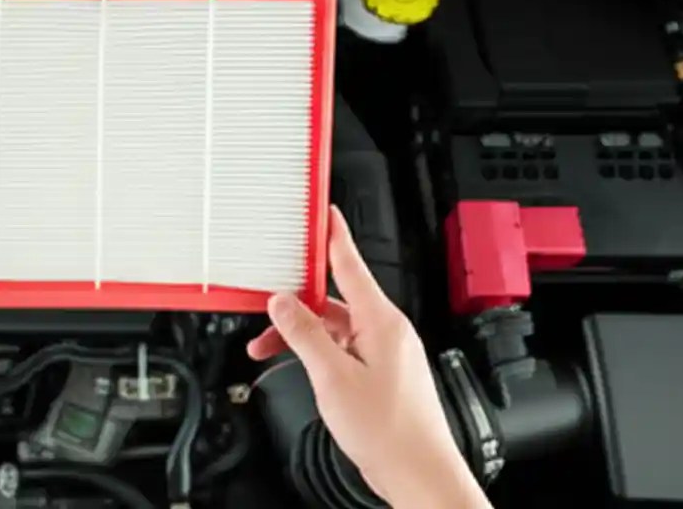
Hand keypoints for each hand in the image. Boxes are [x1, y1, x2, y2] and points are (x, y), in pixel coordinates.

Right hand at [247, 207, 490, 508]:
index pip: (351, 263)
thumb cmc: (389, 431)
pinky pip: (342, 347)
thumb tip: (282, 303)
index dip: (333, 234)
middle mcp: (386, 330)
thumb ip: (304, 334)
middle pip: (332, 297)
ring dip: (300, 334)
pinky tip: (298, 366)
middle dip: (294, 302)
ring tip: (267, 347)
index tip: (323, 211)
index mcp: (381, 321)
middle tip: (264, 304)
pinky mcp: (380, 372)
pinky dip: (316, 352)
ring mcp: (385, 352)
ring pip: (333, 326)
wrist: (417, 471)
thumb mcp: (332, 377)